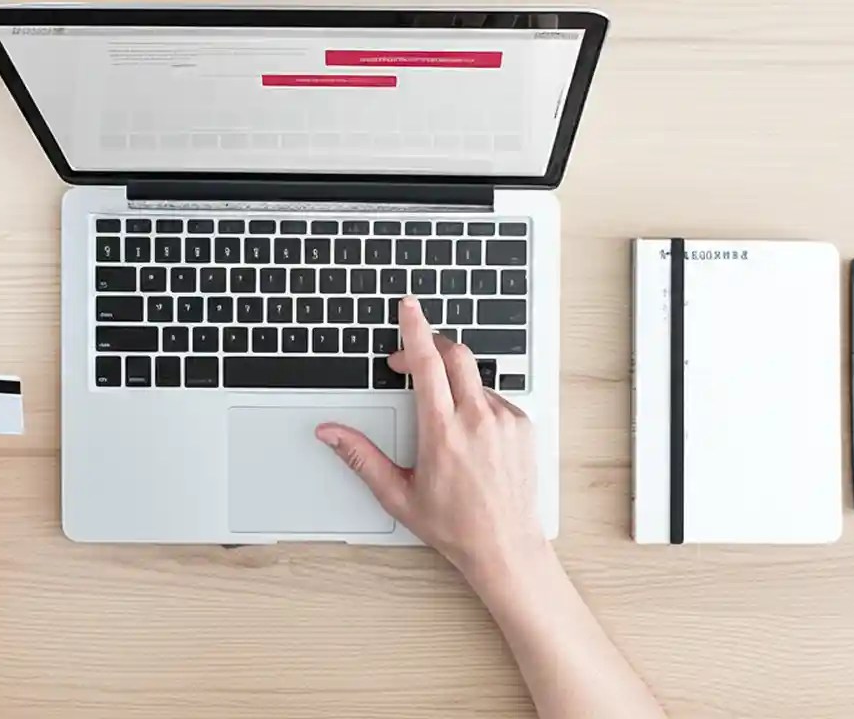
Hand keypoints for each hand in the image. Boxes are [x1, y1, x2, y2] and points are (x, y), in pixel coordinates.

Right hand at [316, 296, 544, 579]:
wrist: (505, 546)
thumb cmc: (453, 525)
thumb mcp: (397, 494)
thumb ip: (360, 457)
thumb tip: (330, 434)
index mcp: (443, 431)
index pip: (427, 363)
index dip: (414, 328)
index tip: (408, 306)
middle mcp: (477, 419)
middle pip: (455, 354)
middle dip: (431, 344)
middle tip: (411, 359)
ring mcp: (505, 420)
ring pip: (475, 377)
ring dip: (453, 380)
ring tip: (440, 415)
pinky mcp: (523, 425)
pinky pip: (495, 397)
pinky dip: (476, 402)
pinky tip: (468, 433)